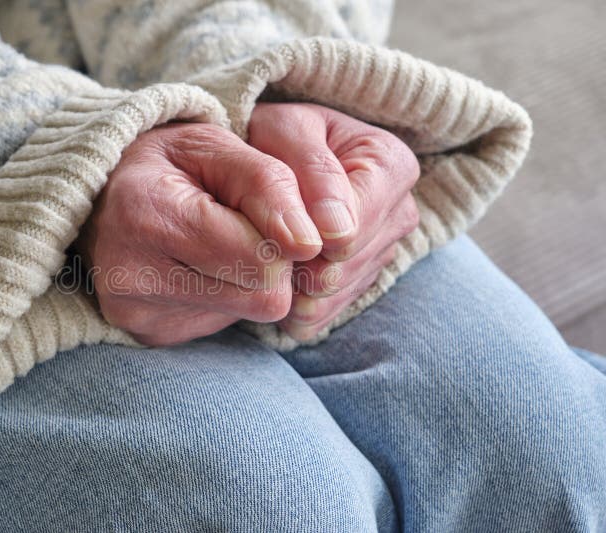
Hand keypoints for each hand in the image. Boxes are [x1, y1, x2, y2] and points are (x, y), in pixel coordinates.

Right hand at [76, 123, 324, 344]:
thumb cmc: (167, 163)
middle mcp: (132, 274)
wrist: (102, 197)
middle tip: (239, 223)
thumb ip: (270, 185)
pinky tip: (199, 265)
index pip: (262, 256)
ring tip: (217, 242)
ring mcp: (137, 312)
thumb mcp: (217, 146)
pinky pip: (225, 324)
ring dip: (252, 277)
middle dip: (272, 258)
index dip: (283, 231)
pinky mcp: (148, 334)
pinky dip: (227, 294)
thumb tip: (311, 244)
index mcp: (148, 214)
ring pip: (251, 312)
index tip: (263, 206)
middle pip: (263, 294)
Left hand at [248, 103, 420, 339]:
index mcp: (392, 166)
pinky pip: (326, 314)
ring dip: (293, 285)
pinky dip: (293, 307)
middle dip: (298, 259)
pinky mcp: (359, 282)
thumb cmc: (277, 137)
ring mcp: (382, 251)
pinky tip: (273, 283)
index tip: (279, 227)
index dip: (310, 233)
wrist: (271, 156)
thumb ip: (314, 172)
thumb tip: (338, 233)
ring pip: (335, 293)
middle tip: (260, 242)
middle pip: (346, 264)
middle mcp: (398, 212)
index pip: (354, 225)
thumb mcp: (287, 131)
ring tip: (263, 258)